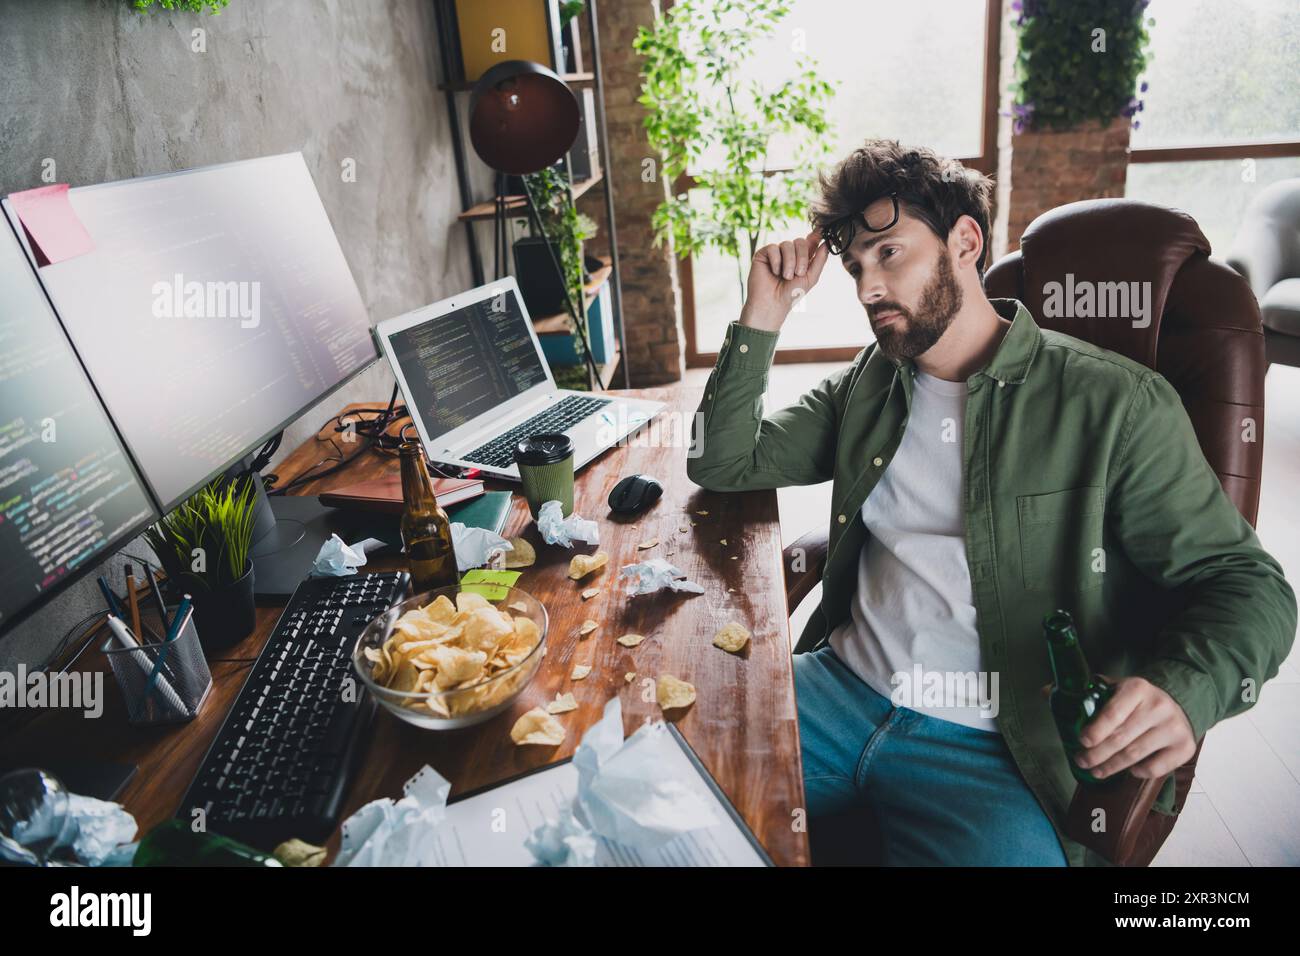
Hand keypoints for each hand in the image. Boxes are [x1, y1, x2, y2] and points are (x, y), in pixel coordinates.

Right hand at [739, 229, 829, 331]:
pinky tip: (774, 272)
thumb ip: (820, 259)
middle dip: (802, 257)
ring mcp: (777, 252)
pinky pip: (773, 248)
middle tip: (798, 273)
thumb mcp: (811, 277)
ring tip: (786, 276)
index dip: (817, 235)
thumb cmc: (791, 293)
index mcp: (802, 257)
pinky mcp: (764, 254)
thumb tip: (828, 241)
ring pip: (787, 244)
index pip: (811, 241)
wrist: (773, 303)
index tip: (822, 231)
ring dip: (789, 262)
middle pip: (800, 241)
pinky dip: (776, 261)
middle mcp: (790, 253)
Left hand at [1051, 675, 1197, 779]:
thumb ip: (1084, 691)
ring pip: (1135, 754)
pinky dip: (1139, 772)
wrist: (1179, 701)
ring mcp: (1173, 727)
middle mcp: (1158, 706)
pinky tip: (1127, 770)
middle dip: (1097, 754)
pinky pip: (1157, 767)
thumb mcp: (1114, 687)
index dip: (1096, 730)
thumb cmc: (1136, 699)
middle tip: (1081, 761)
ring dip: (1112, 767)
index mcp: (1137, 688)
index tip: (1082, 741)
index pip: (1114, 712)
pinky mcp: (1184, 746)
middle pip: (1121, 738)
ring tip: (1096, 771)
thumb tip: (1046, 692)